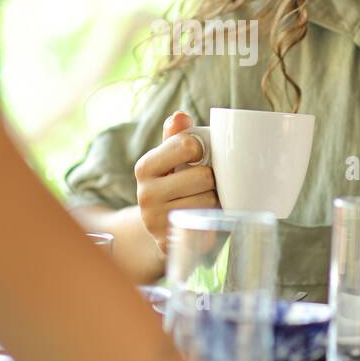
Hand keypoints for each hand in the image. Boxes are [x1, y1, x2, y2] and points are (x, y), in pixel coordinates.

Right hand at [132, 111, 218, 253]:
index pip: (188, 145)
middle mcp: (145, 195)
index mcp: (145, 167)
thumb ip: (176, 135)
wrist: (159, 226)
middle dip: (211, 179)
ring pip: (208, 203)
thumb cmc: (172, 183)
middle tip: (205, 184)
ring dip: (214, 202)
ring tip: (204, 202)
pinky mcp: (169, 244)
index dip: (203, 149)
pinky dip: (211, 225)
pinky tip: (203, 222)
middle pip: (204, 176)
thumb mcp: (169, 157)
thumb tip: (180, 116)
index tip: (200, 157)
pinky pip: (206, 229)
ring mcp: (156, 222)